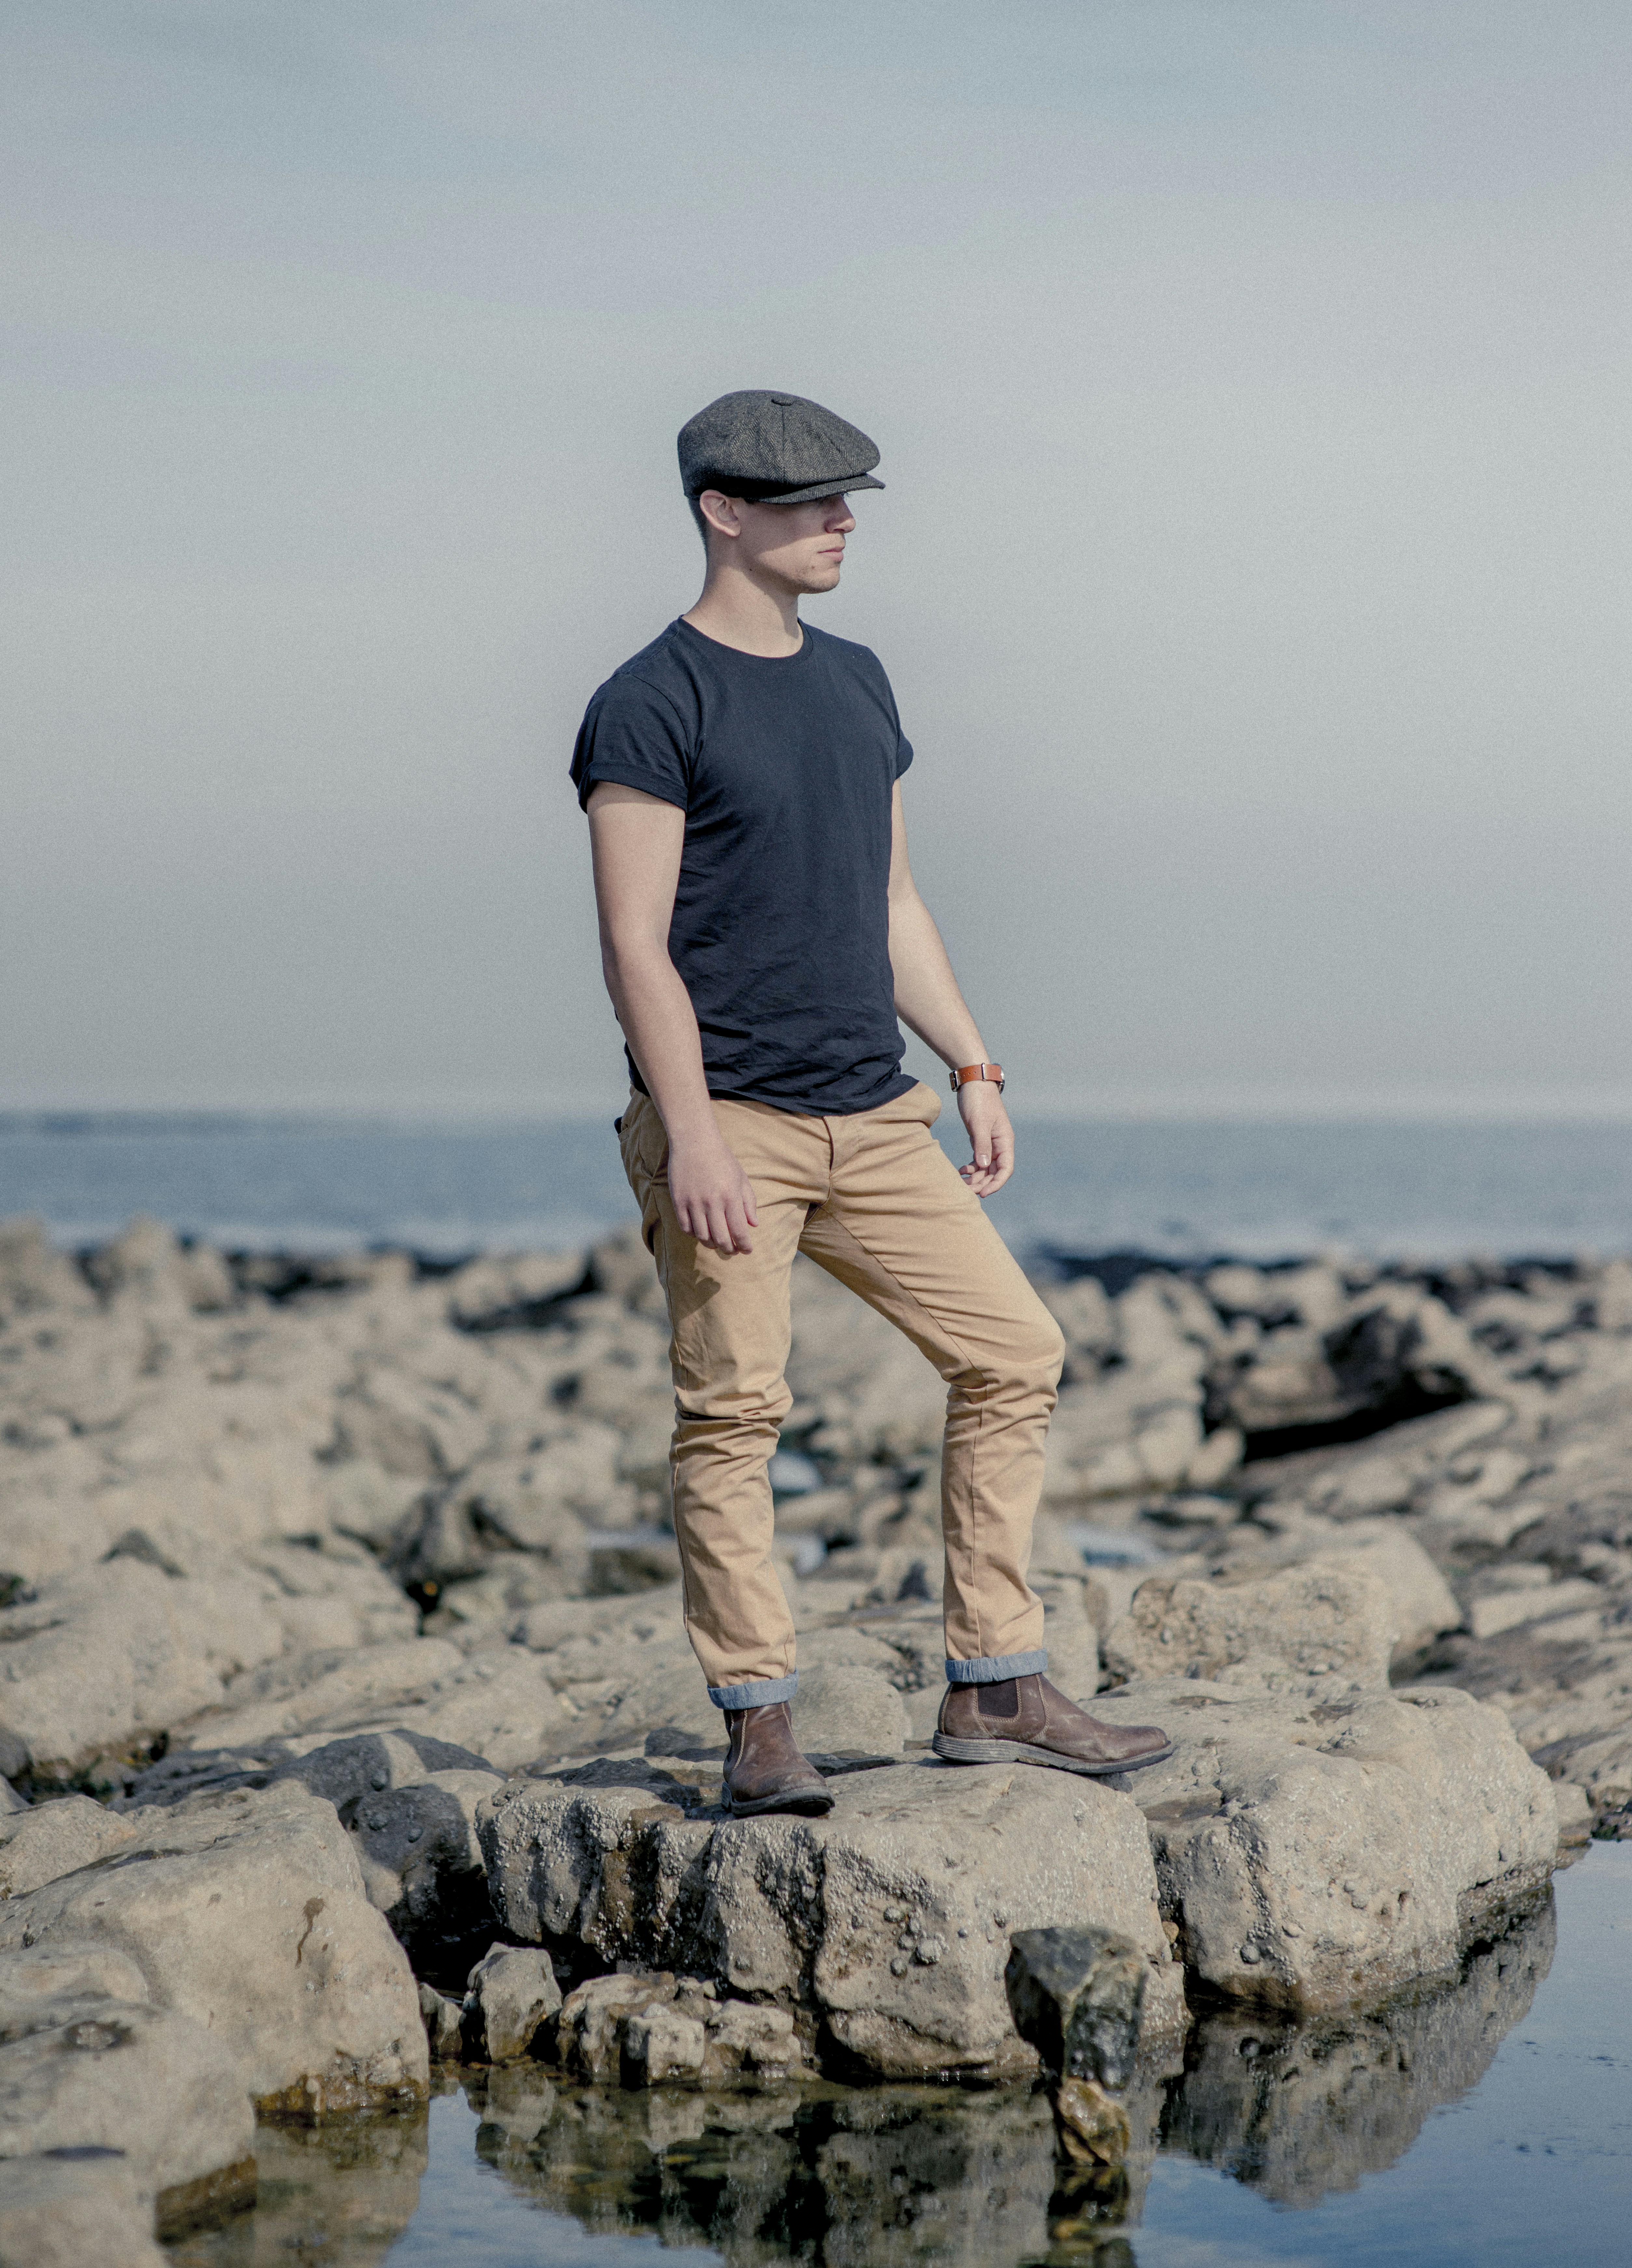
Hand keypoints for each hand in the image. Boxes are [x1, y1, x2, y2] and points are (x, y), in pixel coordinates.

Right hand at [667, 1134, 758, 1253]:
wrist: (694, 1141)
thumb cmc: (722, 1159)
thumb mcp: (741, 1178)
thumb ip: (749, 1202)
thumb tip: (754, 1225)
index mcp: (731, 1196)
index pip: (739, 1231)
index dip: (744, 1245)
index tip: (747, 1250)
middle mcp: (712, 1202)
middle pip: (721, 1238)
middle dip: (729, 1249)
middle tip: (732, 1251)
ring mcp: (693, 1202)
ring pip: (702, 1236)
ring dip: (711, 1244)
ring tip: (716, 1243)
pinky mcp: (678, 1201)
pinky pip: (685, 1227)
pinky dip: (694, 1234)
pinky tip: (700, 1232)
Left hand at [956, 1082, 1013, 1196]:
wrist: (973, 1081)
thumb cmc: (978, 1099)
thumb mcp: (978, 1122)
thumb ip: (981, 1144)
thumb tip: (983, 1166)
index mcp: (1005, 1140)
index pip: (1005, 1168)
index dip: (996, 1183)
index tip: (983, 1193)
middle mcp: (1000, 1144)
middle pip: (994, 1171)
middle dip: (982, 1183)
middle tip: (966, 1191)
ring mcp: (990, 1142)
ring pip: (985, 1167)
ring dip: (975, 1177)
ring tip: (961, 1184)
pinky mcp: (980, 1139)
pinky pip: (978, 1159)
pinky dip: (971, 1167)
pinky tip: (961, 1171)